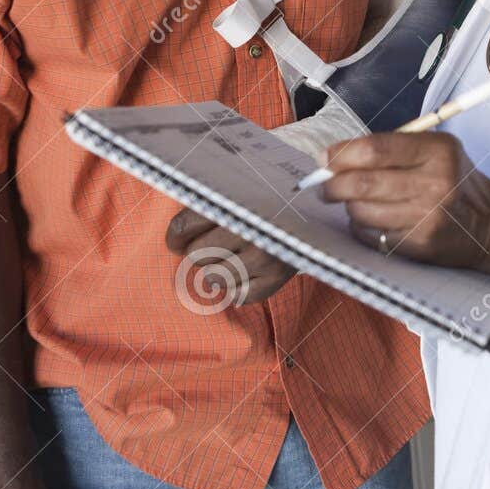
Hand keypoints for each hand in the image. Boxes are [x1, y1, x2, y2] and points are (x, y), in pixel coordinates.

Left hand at [165, 205, 294, 306]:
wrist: (315, 215)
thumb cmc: (266, 204)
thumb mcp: (238, 193)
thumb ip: (208, 205)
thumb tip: (176, 237)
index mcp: (235, 202)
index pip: (184, 226)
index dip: (175, 237)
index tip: (175, 242)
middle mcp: (249, 230)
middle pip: (196, 254)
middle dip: (200, 251)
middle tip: (214, 246)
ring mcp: (264, 257)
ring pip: (213, 278)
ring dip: (216, 270)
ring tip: (232, 259)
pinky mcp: (276, 280)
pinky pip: (237, 296)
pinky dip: (236, 288)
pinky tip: (245, 274)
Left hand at [320, 132, 489, 273]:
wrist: (489, 224)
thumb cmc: (454, 181)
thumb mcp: (436, 150)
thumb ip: (392, 148)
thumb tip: (335, 158)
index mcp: (437, 152)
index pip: (375, 149)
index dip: (341, 154)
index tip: (324, 159)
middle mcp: (434, 184)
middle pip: (363, 182)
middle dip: (333, 184)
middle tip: (325, 185)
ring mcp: (427, 217)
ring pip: (362, 210)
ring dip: (348, 206)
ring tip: (354, 201)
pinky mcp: (419, 244)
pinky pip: (370, 234)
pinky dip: (362, 226)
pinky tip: (373, 220)